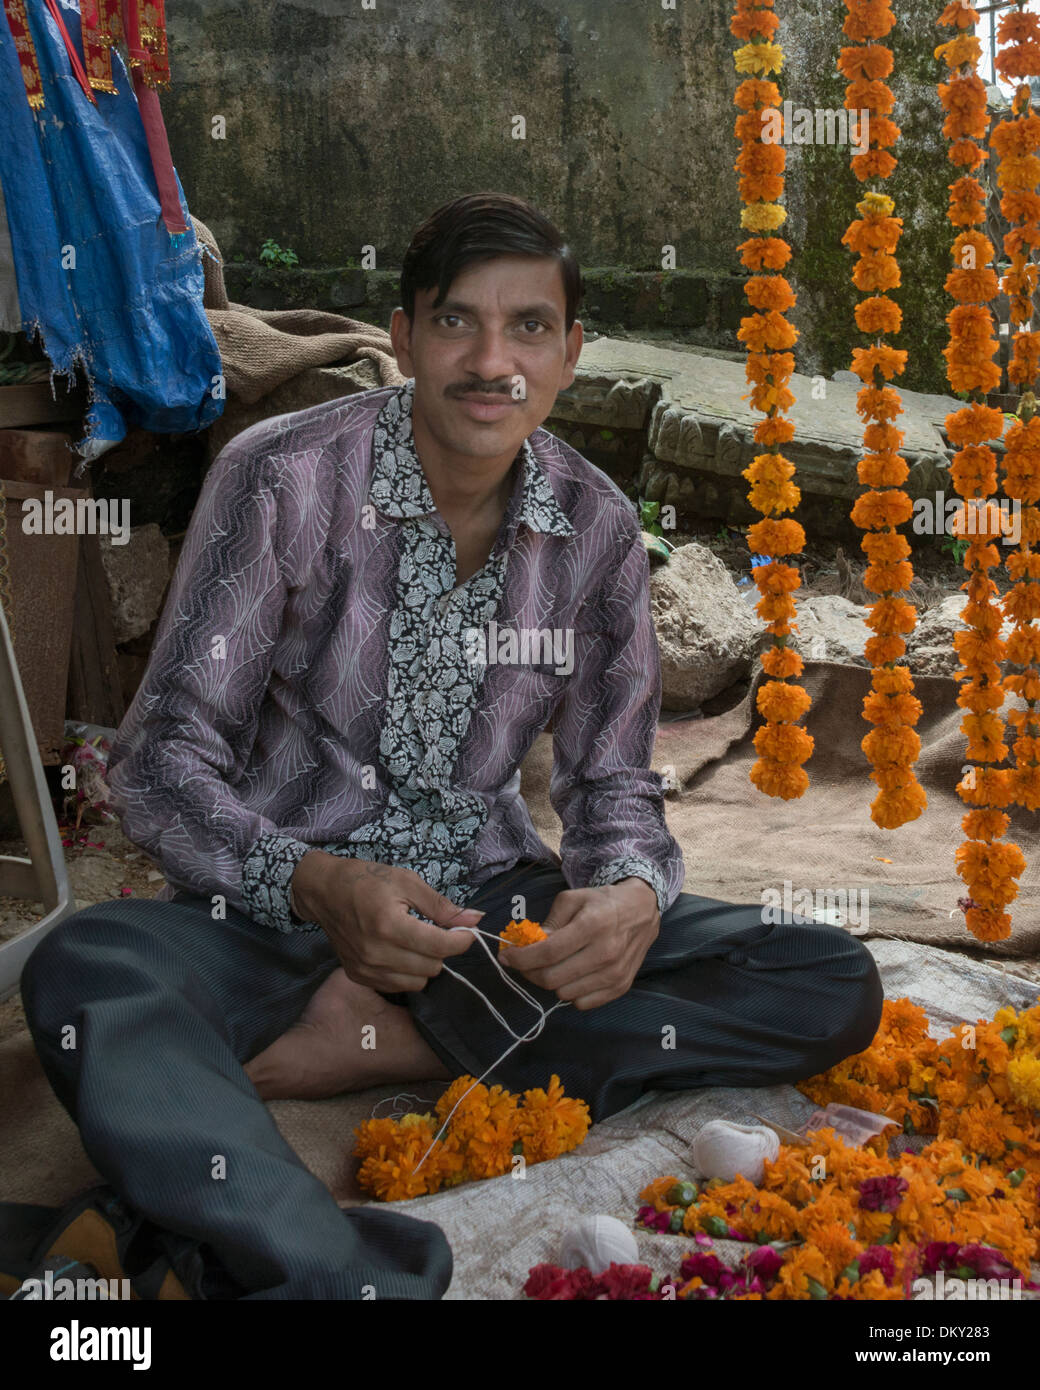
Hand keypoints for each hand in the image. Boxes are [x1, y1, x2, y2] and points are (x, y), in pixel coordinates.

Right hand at [290, 851, 477, 992]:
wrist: (324, 892)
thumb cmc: (366, 881)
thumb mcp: (407, 882)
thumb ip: (441, 905)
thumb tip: (475, 919)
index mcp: (389, 925)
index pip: (440, 946)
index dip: (461, 939)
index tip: (467, 930)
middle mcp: (376, 952)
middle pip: (432, 967)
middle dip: (442, 949)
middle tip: (436, 930)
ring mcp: (365, 968)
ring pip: (418, 982)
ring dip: (426, 963)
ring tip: (417, 941)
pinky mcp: (359, 976)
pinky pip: (397, 986)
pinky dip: (407, 973)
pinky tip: (401, 952)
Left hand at [504, 877, 659, 1009]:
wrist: (642, 910)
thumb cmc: (602, 902)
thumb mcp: (572, 900)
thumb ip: (549, 923)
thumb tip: (528, 947)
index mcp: (592, 925)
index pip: (547, 952)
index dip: (520, 958)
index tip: (505, 956)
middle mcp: (606, 952)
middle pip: (552, 978)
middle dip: (529, 971)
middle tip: (524, 962)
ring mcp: (615, 973)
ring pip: (564, 994)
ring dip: (551, 981)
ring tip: (553, 965)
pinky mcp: (621, 987)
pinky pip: (582, 1003)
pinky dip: (570, 991)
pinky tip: (572, 974)